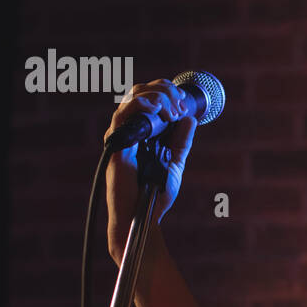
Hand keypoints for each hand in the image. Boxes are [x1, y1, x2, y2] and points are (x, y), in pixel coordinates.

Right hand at [103, 79, 197, 262]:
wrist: (142, 216)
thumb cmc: (153, 195)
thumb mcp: (174, 163)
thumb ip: (180, 142)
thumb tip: (190, 119)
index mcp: (142, 132)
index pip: (149, 97)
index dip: (168, 92)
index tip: (186, 106)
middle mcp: (129, 130)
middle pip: (141, 91)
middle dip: (165, 91)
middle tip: (180, 106)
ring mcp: (121, 135)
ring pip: (132, 97)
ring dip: (157, 96)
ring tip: (172, 110)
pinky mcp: (116, 144)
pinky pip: (123, 115)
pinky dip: (141, 105)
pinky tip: (157, 110)